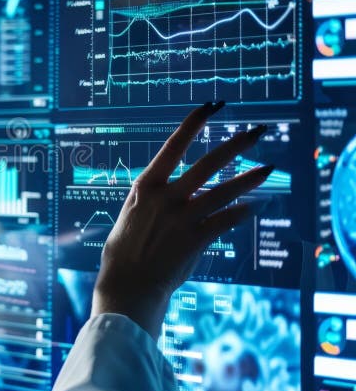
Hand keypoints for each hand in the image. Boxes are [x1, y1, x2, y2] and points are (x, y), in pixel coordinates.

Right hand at [91, 102, 273, 338]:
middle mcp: (166, 196)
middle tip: (256, 131)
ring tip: (269, 168)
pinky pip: (227, 221)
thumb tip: (161, 193)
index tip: (210, 107)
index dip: (194, 124)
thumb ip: (149, 201)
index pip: (173, 146)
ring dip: (249, 179)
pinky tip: (256, 206)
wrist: (127, 283)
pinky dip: (242, 213)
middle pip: (207, 163)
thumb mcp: (130, 216)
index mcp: (146, 186)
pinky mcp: (197, 239)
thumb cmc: (122, 253)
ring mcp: (183, 217)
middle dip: (235, 145)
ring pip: (224, 191)